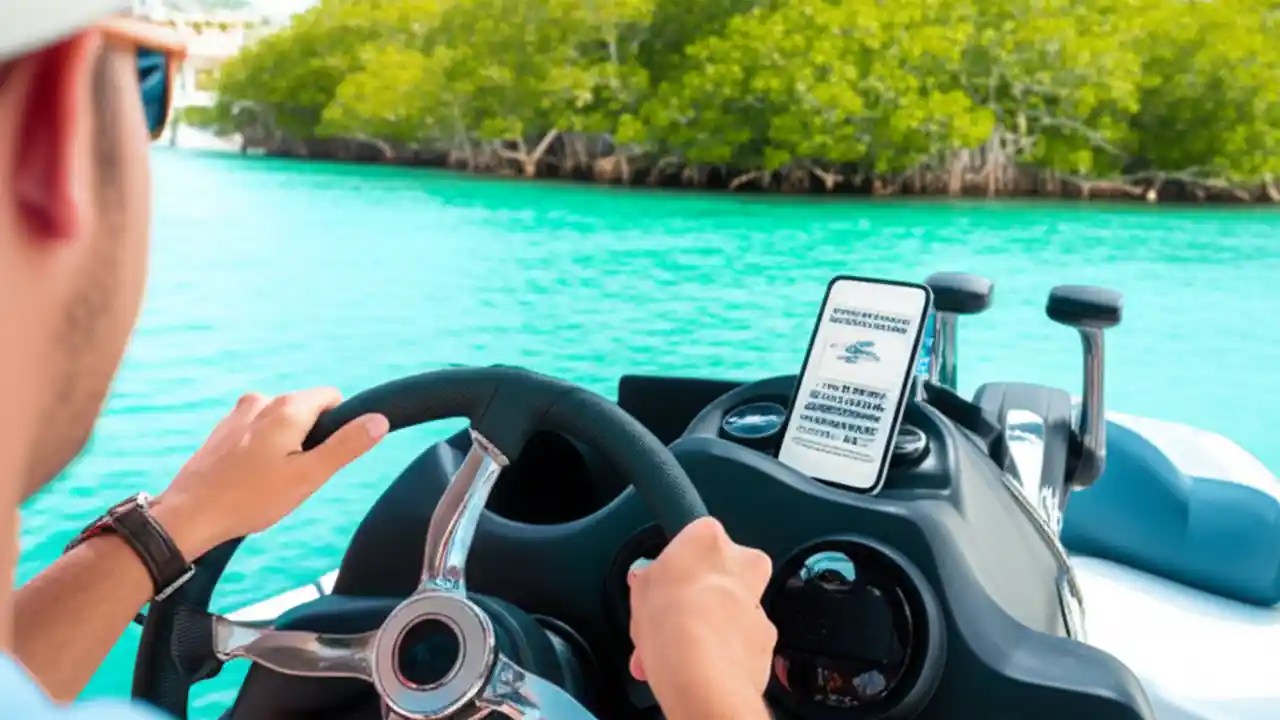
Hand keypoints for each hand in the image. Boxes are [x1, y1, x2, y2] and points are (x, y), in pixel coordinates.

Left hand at [151, 388, 388, 559]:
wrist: (189, 515)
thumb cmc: (251, 498)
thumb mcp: (309, 476)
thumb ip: (346, 446)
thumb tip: (379, 419)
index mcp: (287, 407)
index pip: (332, 398)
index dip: (337, 428)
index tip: (321, 458)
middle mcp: (262, 400)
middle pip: (306, 410)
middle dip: (309, 439)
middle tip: (295, 476)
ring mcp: (238, 413)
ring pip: (281, 422)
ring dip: (285, 445)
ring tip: (270, 481)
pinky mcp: (222, 430)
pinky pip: (258, 431)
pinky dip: (262, 450)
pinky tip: (249, 479)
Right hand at [627, 517, 776, 719]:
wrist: (703, 673)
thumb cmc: (668, 619)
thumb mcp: (639, 589)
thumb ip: (648, 579)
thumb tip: (647, 578)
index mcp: (709, 537)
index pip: (698, 535)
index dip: (681, 563)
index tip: (668, 583)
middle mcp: (744, 562)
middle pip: (725, 572)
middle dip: (703, 596)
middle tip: (675, 620)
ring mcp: (759, 603)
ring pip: (733, 611)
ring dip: (711, 629)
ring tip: (679, 656)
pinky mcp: (769, 640)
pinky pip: (742, 642)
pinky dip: (725, 654)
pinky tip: (700, 670)